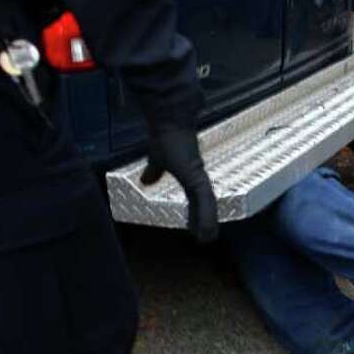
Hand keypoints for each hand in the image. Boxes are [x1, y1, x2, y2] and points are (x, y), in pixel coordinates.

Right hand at [140, 127, 218, 243]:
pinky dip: (206, 216)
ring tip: (208, 238)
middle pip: (205, 204)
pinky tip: (207, 229)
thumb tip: (145, 181)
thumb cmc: (164, 133)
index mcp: (190, 174)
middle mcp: (198, 175)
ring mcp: (199, 175)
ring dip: (208, 222)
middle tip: (205, 238)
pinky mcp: (196, 174)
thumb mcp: (157, 158)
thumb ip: (154, 171)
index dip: (197, 214)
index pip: (196, 199)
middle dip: (205, 221)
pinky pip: (203, 199)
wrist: (169, 115)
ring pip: (207, 204)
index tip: (197, 229)